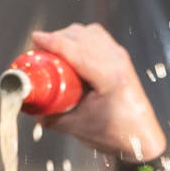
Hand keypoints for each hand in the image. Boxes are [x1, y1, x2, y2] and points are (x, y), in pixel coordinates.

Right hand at [30, 23, 166, 161]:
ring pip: (89, 32)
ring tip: (53, 51)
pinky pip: (97, 37)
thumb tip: (29, 103)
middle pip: (80, 36)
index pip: (76, 50)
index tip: (34, 38)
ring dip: (68, 36)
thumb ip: (49, 115)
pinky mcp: (120, 57)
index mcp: (109, 77)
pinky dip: (80, 38)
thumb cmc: (115, 135)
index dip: (52, 42)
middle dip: (56, 38)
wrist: (140, 138)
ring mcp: (120, 57)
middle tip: (39, 52)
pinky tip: (70, 51)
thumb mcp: (75, 127)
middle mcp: (117, 61)